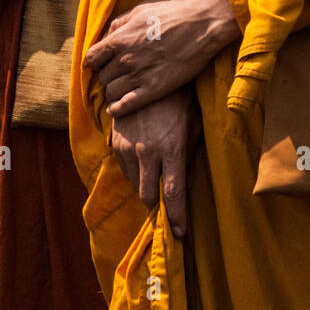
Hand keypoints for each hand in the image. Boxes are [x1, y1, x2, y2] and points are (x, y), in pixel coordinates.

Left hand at [85, 0, 240, 117]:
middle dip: (107, 77)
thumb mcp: (140, 10)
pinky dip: (118, 110)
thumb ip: (119, 23)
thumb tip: (106, 36)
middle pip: (103, 77)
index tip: (103, 64)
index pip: (92, 58)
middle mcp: (125, 59)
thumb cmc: (172, 14)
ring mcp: (139, 75)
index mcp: (119, 39)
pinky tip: (116, 110)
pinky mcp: (154, 88)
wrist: (201, 25)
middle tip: (116, 77)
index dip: (96, 62)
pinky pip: (127, 105)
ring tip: (119, 92)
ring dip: (113, 93)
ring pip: (112, 92)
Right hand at [110, 89, 200, 237]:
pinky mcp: (117, 142)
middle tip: (165, 203)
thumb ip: (188, 154)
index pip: (173, 194)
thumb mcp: (192, 126)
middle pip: (148, 196)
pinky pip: (124, 169)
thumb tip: (184, 180)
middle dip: (157, 204)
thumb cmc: (179, 102)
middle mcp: (148, 152)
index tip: (179, 234)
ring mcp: (129, 148)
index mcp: (172, 149)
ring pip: (135, 185)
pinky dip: (134, 171)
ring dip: (145, 186)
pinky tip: (143, 159)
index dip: (176, 217)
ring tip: (154, 175)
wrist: (148, 76)